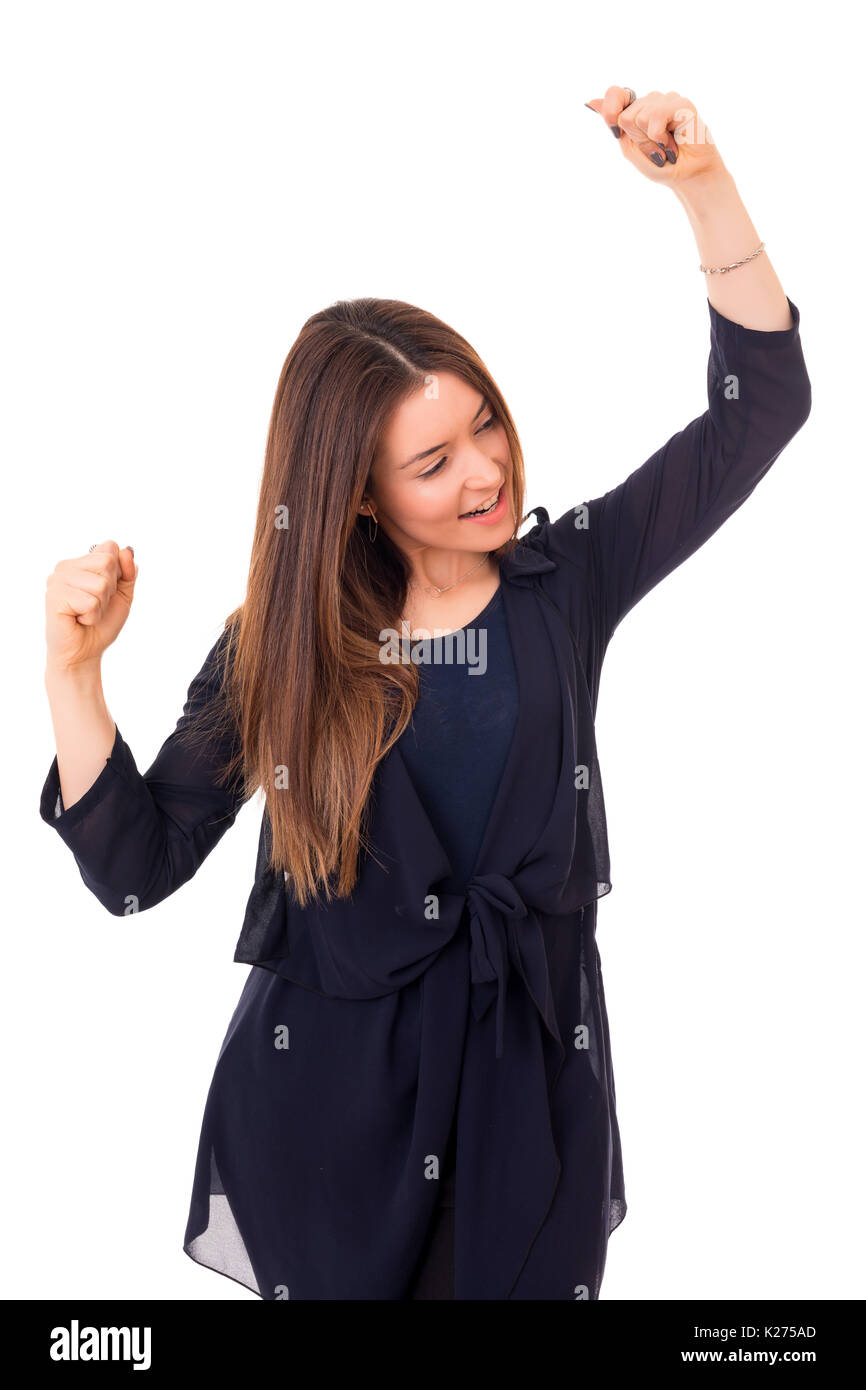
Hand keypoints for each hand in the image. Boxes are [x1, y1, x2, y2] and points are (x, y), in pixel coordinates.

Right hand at [45, 540, 137, 671]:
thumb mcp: (123, 595)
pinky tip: (79, 620)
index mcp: (80, 562)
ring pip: (100, 584)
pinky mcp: (54, 597)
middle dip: (110, 591)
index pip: (110, 549)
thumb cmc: (101, 623)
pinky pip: (90, 601)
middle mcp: (65, 566)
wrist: (85, 652)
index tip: (106, 593)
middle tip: (95, 606)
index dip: (118, 575)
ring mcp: (57, 580)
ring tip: (86, 614)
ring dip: (101, 606)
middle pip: (107, 563)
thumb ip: (128, 572)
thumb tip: (127, 551)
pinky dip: (92, 616)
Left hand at [584, 87, 727, 187]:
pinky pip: (656, 116)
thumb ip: (613, 123)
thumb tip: (590, 100)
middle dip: (638, 140)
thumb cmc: (660, 165)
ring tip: (665, 146)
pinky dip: (660, 137)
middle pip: (625, 115)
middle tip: (655, 149)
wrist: (687, 176)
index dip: (611, 113)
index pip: (614, 93)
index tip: (618, 134)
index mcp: (635, 109)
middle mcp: (650, 101)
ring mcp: (666, 100)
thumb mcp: (629, 148)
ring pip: (639, 117)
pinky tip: (672, 142)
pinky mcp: (681, 104)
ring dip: (650, 141)